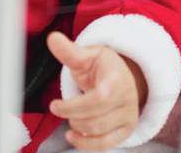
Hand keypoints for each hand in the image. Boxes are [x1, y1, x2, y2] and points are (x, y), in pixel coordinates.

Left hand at [46, 31, 145, 150]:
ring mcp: (128, 116)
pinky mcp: (126, 131)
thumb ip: (69, 51)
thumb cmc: (103, 66)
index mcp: (116, 77)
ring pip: (98, 131)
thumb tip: (52, 38)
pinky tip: (72, 136)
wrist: (124, 76)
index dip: (81, 104)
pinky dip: (86, 144)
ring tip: (67, 116)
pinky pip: (105, 144)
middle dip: (70, 113)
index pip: (100, 95)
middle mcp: (126, 98)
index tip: (57, 104)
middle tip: (56, 107)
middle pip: (95, 116)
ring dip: (77, 126)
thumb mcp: (87, 55)